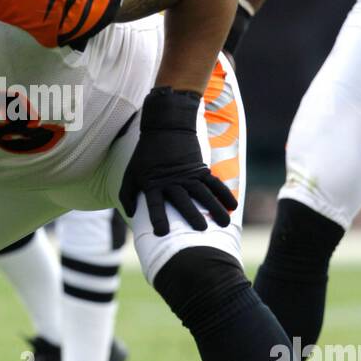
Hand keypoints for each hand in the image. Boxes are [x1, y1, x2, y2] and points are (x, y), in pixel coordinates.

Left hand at [119, 88, 236, 235]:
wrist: (166, 127)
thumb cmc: (146, 154)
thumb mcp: (131, 173)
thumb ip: (127, 195)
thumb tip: (131, 215)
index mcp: (153, 183)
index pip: (154, 204)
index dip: (158, 218)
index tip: (162, 233)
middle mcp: (172, 181)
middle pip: (183, 200)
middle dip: (192, 214)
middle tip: (201, 229)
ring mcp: (188, 175)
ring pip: (204, 194)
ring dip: (215, 208)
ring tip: (224, 223)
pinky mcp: (201, 169)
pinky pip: (215, 183)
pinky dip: (224, 194)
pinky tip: (233, 206)